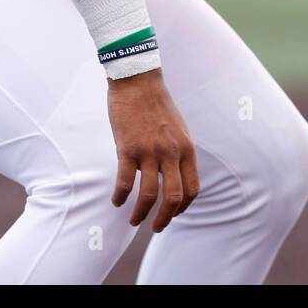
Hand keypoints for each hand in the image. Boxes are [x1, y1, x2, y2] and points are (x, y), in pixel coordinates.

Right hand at [107, 70, 199, 231]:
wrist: (138, 81)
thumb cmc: (157, 104)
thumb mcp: (179, 129)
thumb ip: (179, 151)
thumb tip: (175, 174)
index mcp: (186, 149)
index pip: (192, 188)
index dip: (184, 207)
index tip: (173, 214)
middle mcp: (171, 153)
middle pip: (173, 197)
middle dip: (165, 218)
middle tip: (155, 227)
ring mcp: (149, 151)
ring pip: (148, 194)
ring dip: (140, 214)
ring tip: (133, 221)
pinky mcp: (127, 148)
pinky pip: (124, 181)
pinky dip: (120, 196)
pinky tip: (115, 201)